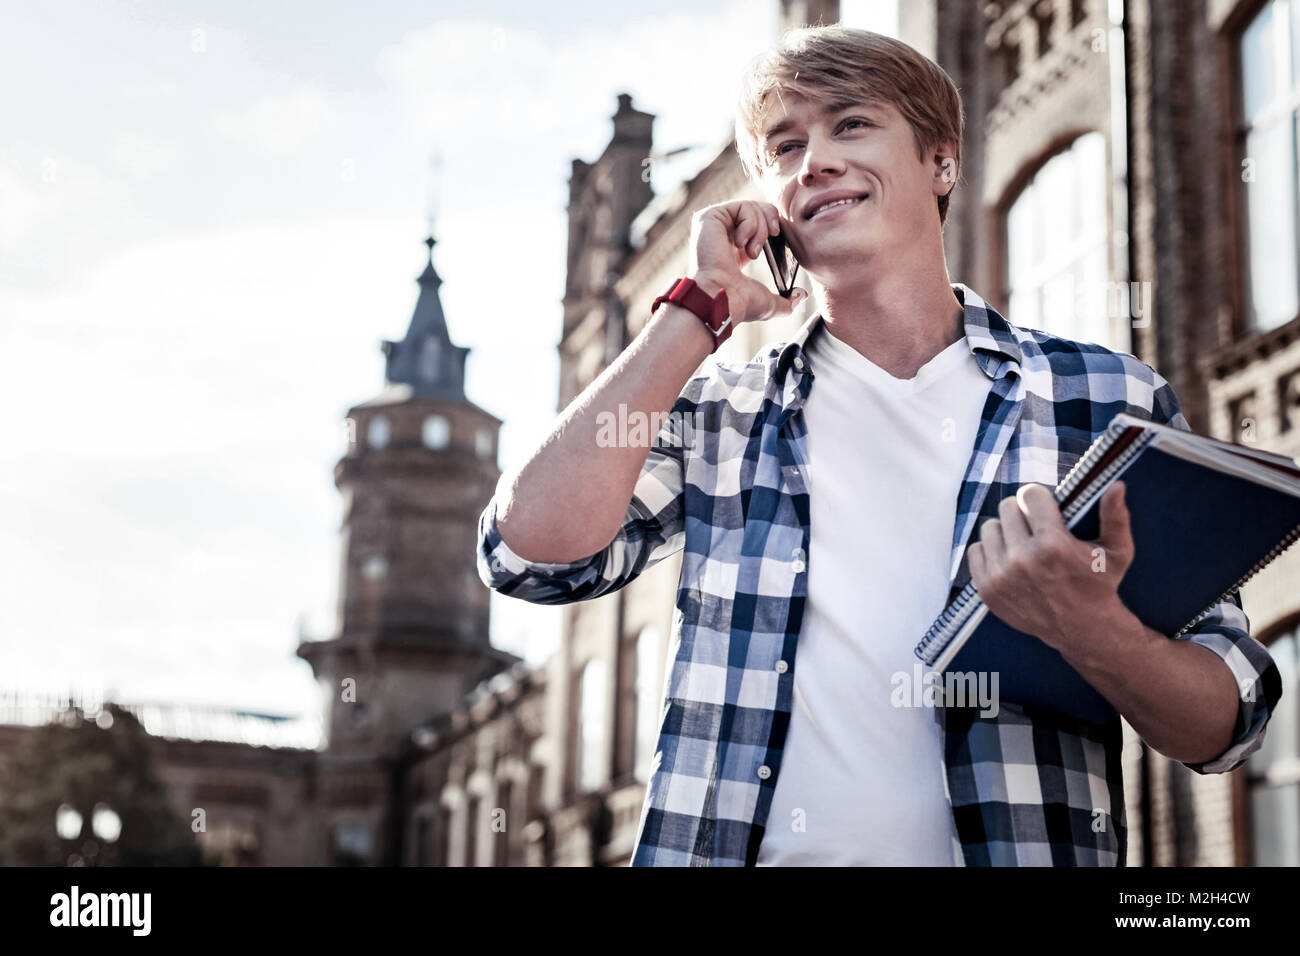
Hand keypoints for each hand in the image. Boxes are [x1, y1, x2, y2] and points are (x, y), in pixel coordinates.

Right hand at [688, 200, 807, 324]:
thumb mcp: (769, 302)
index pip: (757, 224)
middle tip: (773, 236)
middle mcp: (721, 234)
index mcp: (733, 249)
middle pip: (756, 209)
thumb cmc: (739, 302)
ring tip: (752, 251)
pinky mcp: (709, 217)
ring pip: (751, 207)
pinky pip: (742, 206)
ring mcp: (714, 225)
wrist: (723, 298)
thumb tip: (801, 296)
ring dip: (760, 229)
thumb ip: (787, 299)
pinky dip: (750, 223)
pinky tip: (741, 244)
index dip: (771, 226)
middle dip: (770, 221)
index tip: (778, 236)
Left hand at [966, 481, 1134, 654]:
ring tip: (1023, 543)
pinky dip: (990, 551)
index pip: (1029, 494)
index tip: (1047, 510)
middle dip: (1023, 513)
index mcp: (1053, 546)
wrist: (1082, 630)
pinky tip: (1009, 558)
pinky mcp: (987, 589)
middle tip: (1037, 529)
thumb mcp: (1117, 552)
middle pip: (1007, 507)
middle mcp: (1022, 560)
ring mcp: (1001, 576)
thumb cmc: (1101, 585)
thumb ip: (1116, 517)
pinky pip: (975, 550)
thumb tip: (1116, 485)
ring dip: (1005, 531)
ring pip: (989, 526)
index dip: (1041, 499)